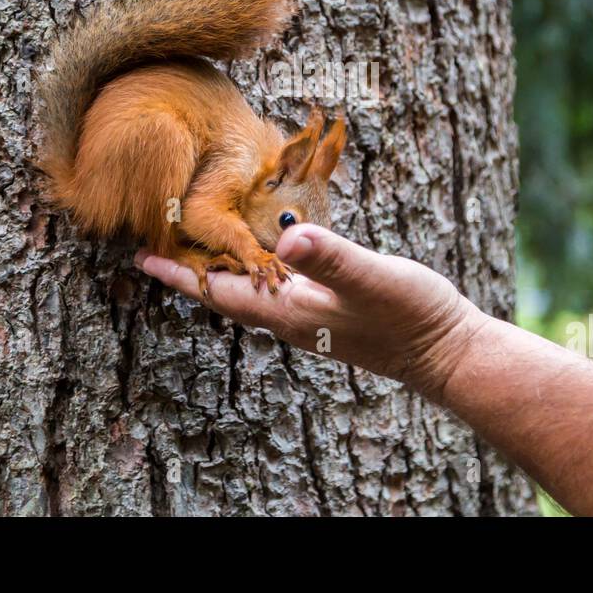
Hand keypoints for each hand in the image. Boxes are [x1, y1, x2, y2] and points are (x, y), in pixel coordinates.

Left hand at [135, 224, 487, 397]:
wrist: (449, 352)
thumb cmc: (411, 316)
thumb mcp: (371, 279)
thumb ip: (331, 258)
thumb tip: (287, 240)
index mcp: (290, 311)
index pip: (221, 291)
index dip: (182, 274)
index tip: (143, 257)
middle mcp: (292, 318)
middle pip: (227, 296)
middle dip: (192, 274)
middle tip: (158, 248)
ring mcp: (312, 318)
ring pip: (251, 295)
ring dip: (222, 274)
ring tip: (198, 252)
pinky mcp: (331, 313)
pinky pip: (278, 291)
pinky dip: (258, 272)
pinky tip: (266, 258)